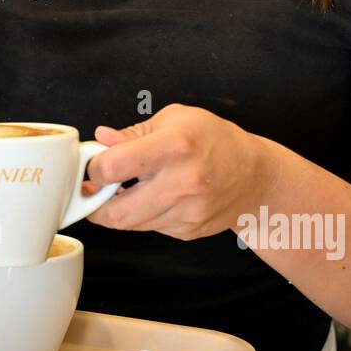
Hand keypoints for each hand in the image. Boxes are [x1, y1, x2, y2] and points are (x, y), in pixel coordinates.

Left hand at [83, 103, 271, 237]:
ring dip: (118, 210)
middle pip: (115, 213)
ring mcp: (187, 212)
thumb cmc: (216, 141)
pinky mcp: (188, 231)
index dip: (94, 167)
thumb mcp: (176, 119)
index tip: (95, 164)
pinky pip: (150, 228)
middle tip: (95, 189)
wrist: (255, 176)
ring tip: (128, 188)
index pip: (113, 167)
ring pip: (130, 225)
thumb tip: (102, 139)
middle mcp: (182, 183)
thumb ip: (134, 132)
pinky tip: (155, 197)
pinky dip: (143, 215)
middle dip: (94, 203)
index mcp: (175, 147)